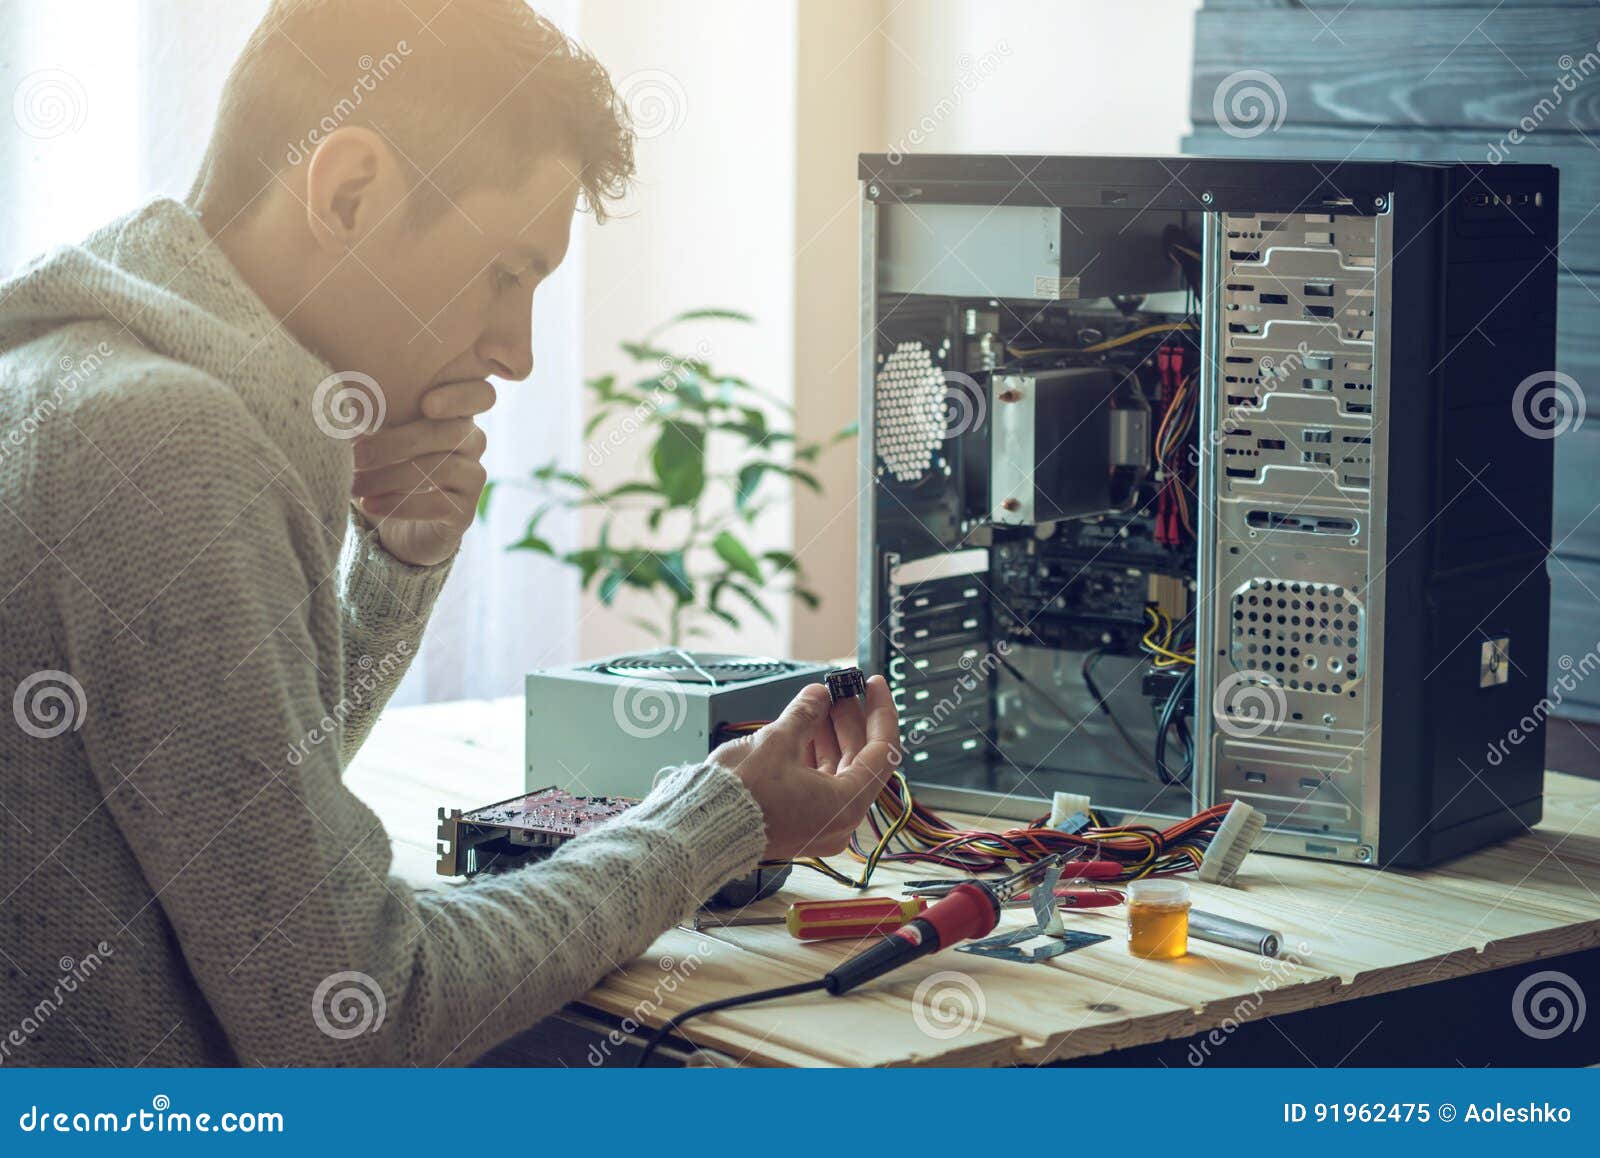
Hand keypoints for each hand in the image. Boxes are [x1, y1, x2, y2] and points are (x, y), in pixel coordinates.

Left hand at [352, 380, 493, 566]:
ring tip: (354, 485)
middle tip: (356, 455)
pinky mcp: (466, 511)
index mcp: (453, 412)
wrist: (393, 523)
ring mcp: (473, 477)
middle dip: (397, 444)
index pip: (478, 394)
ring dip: (390, 477)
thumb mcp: (373, 435)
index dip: (458, 397)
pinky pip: (439, 503)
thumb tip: (336, 399)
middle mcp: (473, 441)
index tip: (427, 404)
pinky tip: (369, 505)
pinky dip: (399, 504)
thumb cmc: (382, 465)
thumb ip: (368, 414)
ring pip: (442, 469)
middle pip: (448, 433)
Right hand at [710, 675, 900, 859]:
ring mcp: (819, 826)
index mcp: (845, 805)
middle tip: (841, 691)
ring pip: (838, 772)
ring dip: (831, 736)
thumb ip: (805, 714)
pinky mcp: (799, 825)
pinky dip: (815, 756)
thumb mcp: (777, 742)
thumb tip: (818, 695)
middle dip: (850, 720)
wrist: (699, 831)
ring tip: (819, 705)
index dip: (880, 711)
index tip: (874, 686)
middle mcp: (839, 821)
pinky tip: (804, 730)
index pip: (882, 750)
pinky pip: (819, 785)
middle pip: (860, 760)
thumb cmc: (738, 797)